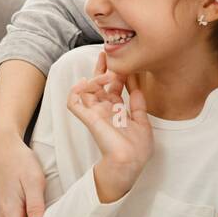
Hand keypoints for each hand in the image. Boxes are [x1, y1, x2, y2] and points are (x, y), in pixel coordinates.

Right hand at [66, 51, 151, 191]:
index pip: (113, 88)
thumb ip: (138, 105)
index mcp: (116, 111)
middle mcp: (104, 110)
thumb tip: (136, 88)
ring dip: (93, 78)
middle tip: (105, 53)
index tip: (125, 63)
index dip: (118, 74)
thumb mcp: (143, 123)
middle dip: (101, 68)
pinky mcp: (89, 119)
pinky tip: (82, 82)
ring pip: (85, 90)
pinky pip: (74, 103)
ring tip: (105, 72)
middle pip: (98, 85)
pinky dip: (74, 92)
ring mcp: (95, 114)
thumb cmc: (137, 149)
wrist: (131, 162)